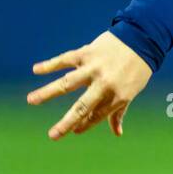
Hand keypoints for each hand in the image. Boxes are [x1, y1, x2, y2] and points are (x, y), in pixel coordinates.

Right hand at [27, 30, 152, 139]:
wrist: (142, 37)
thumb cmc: (136, 69)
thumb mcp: (131, 91)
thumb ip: (119, 111)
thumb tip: (117, 133)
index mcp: (118, 96)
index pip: (97, 115)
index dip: (85, 124)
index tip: (73, 131)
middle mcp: (105, 84)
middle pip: (83, 106)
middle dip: (67, 122)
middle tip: (52, 136)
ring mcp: (95, 68)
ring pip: (67, 83)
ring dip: (47, 92)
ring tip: (30, 100)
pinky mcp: (87, 52)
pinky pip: (66, 59)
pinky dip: (50, 64)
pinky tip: (35, 69)